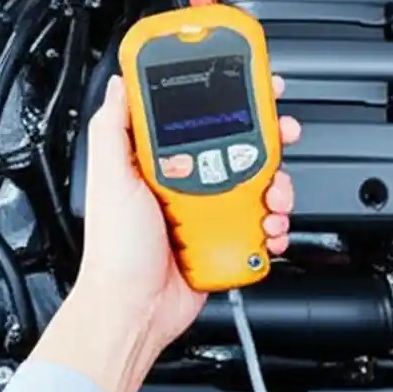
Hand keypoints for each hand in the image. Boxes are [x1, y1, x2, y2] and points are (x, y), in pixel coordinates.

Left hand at [77, 75, 300, 348]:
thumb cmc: (114, 249)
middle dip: (270, 138)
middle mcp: (188, 181)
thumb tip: (121, 83)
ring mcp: (209, 211)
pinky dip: (274, 224)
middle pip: (241, 147)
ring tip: (274, 196)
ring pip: (258, 184)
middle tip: (283, 135)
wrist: (133, 308)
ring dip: (277, 186)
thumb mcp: (108, 177)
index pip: (201, 118)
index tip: (253, 86)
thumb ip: (113, 128)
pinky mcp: (226, 239)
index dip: (230, 100)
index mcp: (161, 161)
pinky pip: (260, 224)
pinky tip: (270, 227)